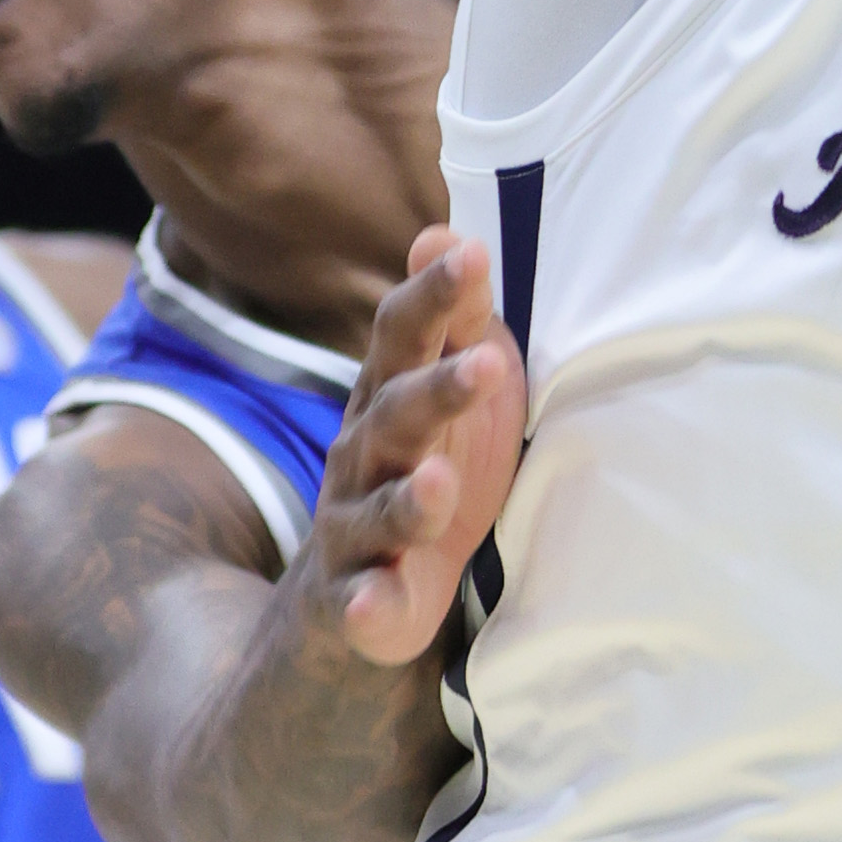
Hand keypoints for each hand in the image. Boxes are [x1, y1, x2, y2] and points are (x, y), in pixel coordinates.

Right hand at [303, 229, 522, 668]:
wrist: (358, 579)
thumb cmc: (425, 453)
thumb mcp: (445, 382)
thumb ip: (454, 317)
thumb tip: (448, 233)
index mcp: (392, 393)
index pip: (406, 335)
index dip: (434, 295)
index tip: (470, 251)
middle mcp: (364, 454)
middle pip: (397, 416)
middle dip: (439, 390)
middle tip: (487, 363)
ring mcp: (354, 527)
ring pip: (378, 511)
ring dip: (408, 500)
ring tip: (439, 483)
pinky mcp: (355, 600)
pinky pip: (360, 606)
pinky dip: (367, 608)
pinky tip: (373, 605)